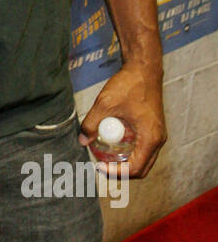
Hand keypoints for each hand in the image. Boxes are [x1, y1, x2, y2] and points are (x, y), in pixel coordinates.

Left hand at [78, 60, 166, 177]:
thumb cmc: (129, 84)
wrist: (144, 68)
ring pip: (144, 160)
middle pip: (142, 169)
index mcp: (150, 138)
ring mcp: (158, 134)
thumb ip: (91, 123)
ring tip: (107, 158)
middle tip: (102, 166)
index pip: (135, 168)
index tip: (99, 167)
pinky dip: (132, 153)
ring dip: (126, 163)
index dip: (116, 172)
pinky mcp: (155, 128)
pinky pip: (145, 149)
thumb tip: (82, 141)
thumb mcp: (105, 104)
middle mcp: (158, 139)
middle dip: (121, 172)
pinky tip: (115, 145)